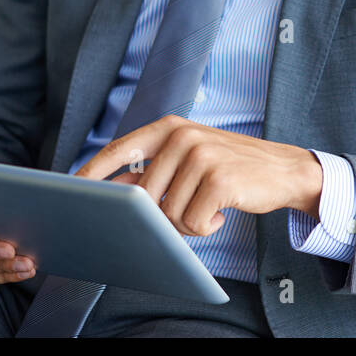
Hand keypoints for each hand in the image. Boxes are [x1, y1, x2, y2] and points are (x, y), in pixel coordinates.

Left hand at [76, 116, 322, 236]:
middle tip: (189, 212)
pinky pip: (193, 223)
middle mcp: (183, 136)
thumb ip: (153, 170)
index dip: (92, 172)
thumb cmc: (231, 167)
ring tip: (210, 208)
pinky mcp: (220, 179)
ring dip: (188, 224)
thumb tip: (110, 193)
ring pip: (168, 214)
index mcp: (170, 127)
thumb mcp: (189, 158)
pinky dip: (207, 228)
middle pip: (142, 197)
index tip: (71, 188)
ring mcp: (202, 155)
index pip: (119, 150)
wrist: (284, 170)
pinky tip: (222, 214)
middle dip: (159, 217)